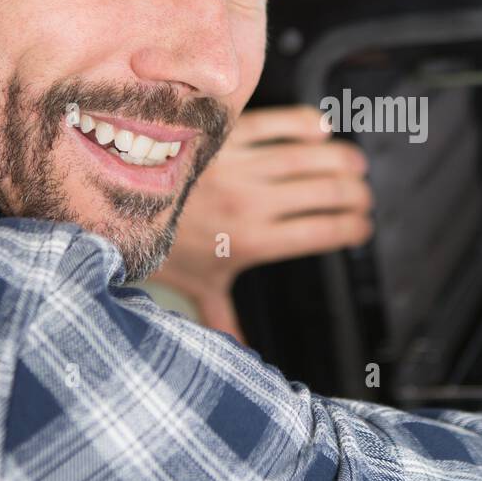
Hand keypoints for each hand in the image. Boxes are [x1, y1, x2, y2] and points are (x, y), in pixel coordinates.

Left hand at [154, 105, 373, 341]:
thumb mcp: (200, 288)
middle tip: (363, 195)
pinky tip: (321, 129)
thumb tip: (246, 356)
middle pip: (326, 192)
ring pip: (308, 157)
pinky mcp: (224, 137)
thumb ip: (228, 321)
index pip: (323, 232)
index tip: (362, 226)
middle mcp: (249, 203)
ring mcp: (237, 167)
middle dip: (355, 193)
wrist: (118, 210)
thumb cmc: (162, 247)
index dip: (353, 228)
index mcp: (252, 241)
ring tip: (355, 164)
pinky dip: (304, 124)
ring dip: (341, 159)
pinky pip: (275, 124)